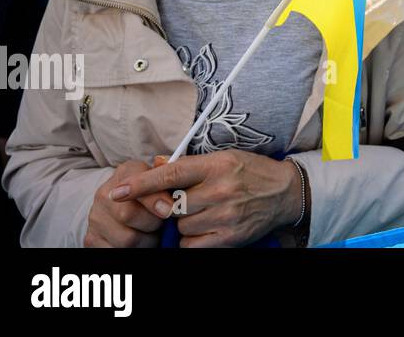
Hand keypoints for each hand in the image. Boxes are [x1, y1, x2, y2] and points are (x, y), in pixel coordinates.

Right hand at [85, 160, 170, 246]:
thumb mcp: (162, 182)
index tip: (168, 211)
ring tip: (152, 233)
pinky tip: (139, 240)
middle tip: (161, 223)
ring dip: (146, 240)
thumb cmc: (153, 194)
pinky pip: (116, 251)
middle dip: (152, 223)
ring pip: (126, 238)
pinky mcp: (91, 238)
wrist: (124, 206)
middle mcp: (105, 193)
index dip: (154, 200)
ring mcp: (95, 217)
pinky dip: (133, 250)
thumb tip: (172, 187)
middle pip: (128, 215)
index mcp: (126, 172)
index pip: (136, 186)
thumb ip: (168, 180)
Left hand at [110, 150, 299, 247]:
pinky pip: (191, 244)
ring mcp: (225, 216)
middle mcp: (220, 190)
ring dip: (184, 223)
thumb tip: (156, 164)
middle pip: (172, 206)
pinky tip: (207, 227)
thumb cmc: (251, 172)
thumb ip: (190, 164)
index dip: (141, 184)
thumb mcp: (224, 158)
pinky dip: (193, 239)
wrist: (285, 193)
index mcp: (217, 165)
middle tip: (188, 201)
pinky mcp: (229, 237)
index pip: (171, 175)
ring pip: (180, 227)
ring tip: (205, 212)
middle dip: (173, 206)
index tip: (117, 191)